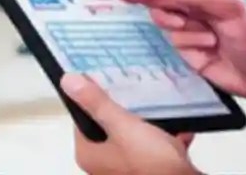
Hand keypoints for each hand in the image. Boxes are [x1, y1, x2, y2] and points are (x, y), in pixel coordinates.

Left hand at [62, 74, 199, 174]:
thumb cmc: (151, 164)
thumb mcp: (123, 126)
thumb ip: (97, 103)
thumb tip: (68, 81)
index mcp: (90, 154)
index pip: (83, 117)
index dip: (94, 98)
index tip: (105, 80)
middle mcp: (105, 164)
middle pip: (110, 124)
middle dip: (125, 107)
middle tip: (133, 86)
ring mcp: (128, 166)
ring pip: (135, 133)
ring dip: (149, 120)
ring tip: (157, 103)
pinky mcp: (151, 168)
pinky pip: (156, 144)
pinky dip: (166, 134)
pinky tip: (177, 124)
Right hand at [116, 0, 245, 100]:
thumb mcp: (229, 9)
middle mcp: (191, 16)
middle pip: (161, 10)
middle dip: (170, 16)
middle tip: (184, 22)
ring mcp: (189, 38)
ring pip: (168, 33)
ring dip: (190, 37)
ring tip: (212, 42)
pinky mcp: (188, 59)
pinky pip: (173, 51)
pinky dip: (188, 51)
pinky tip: (208, 52)